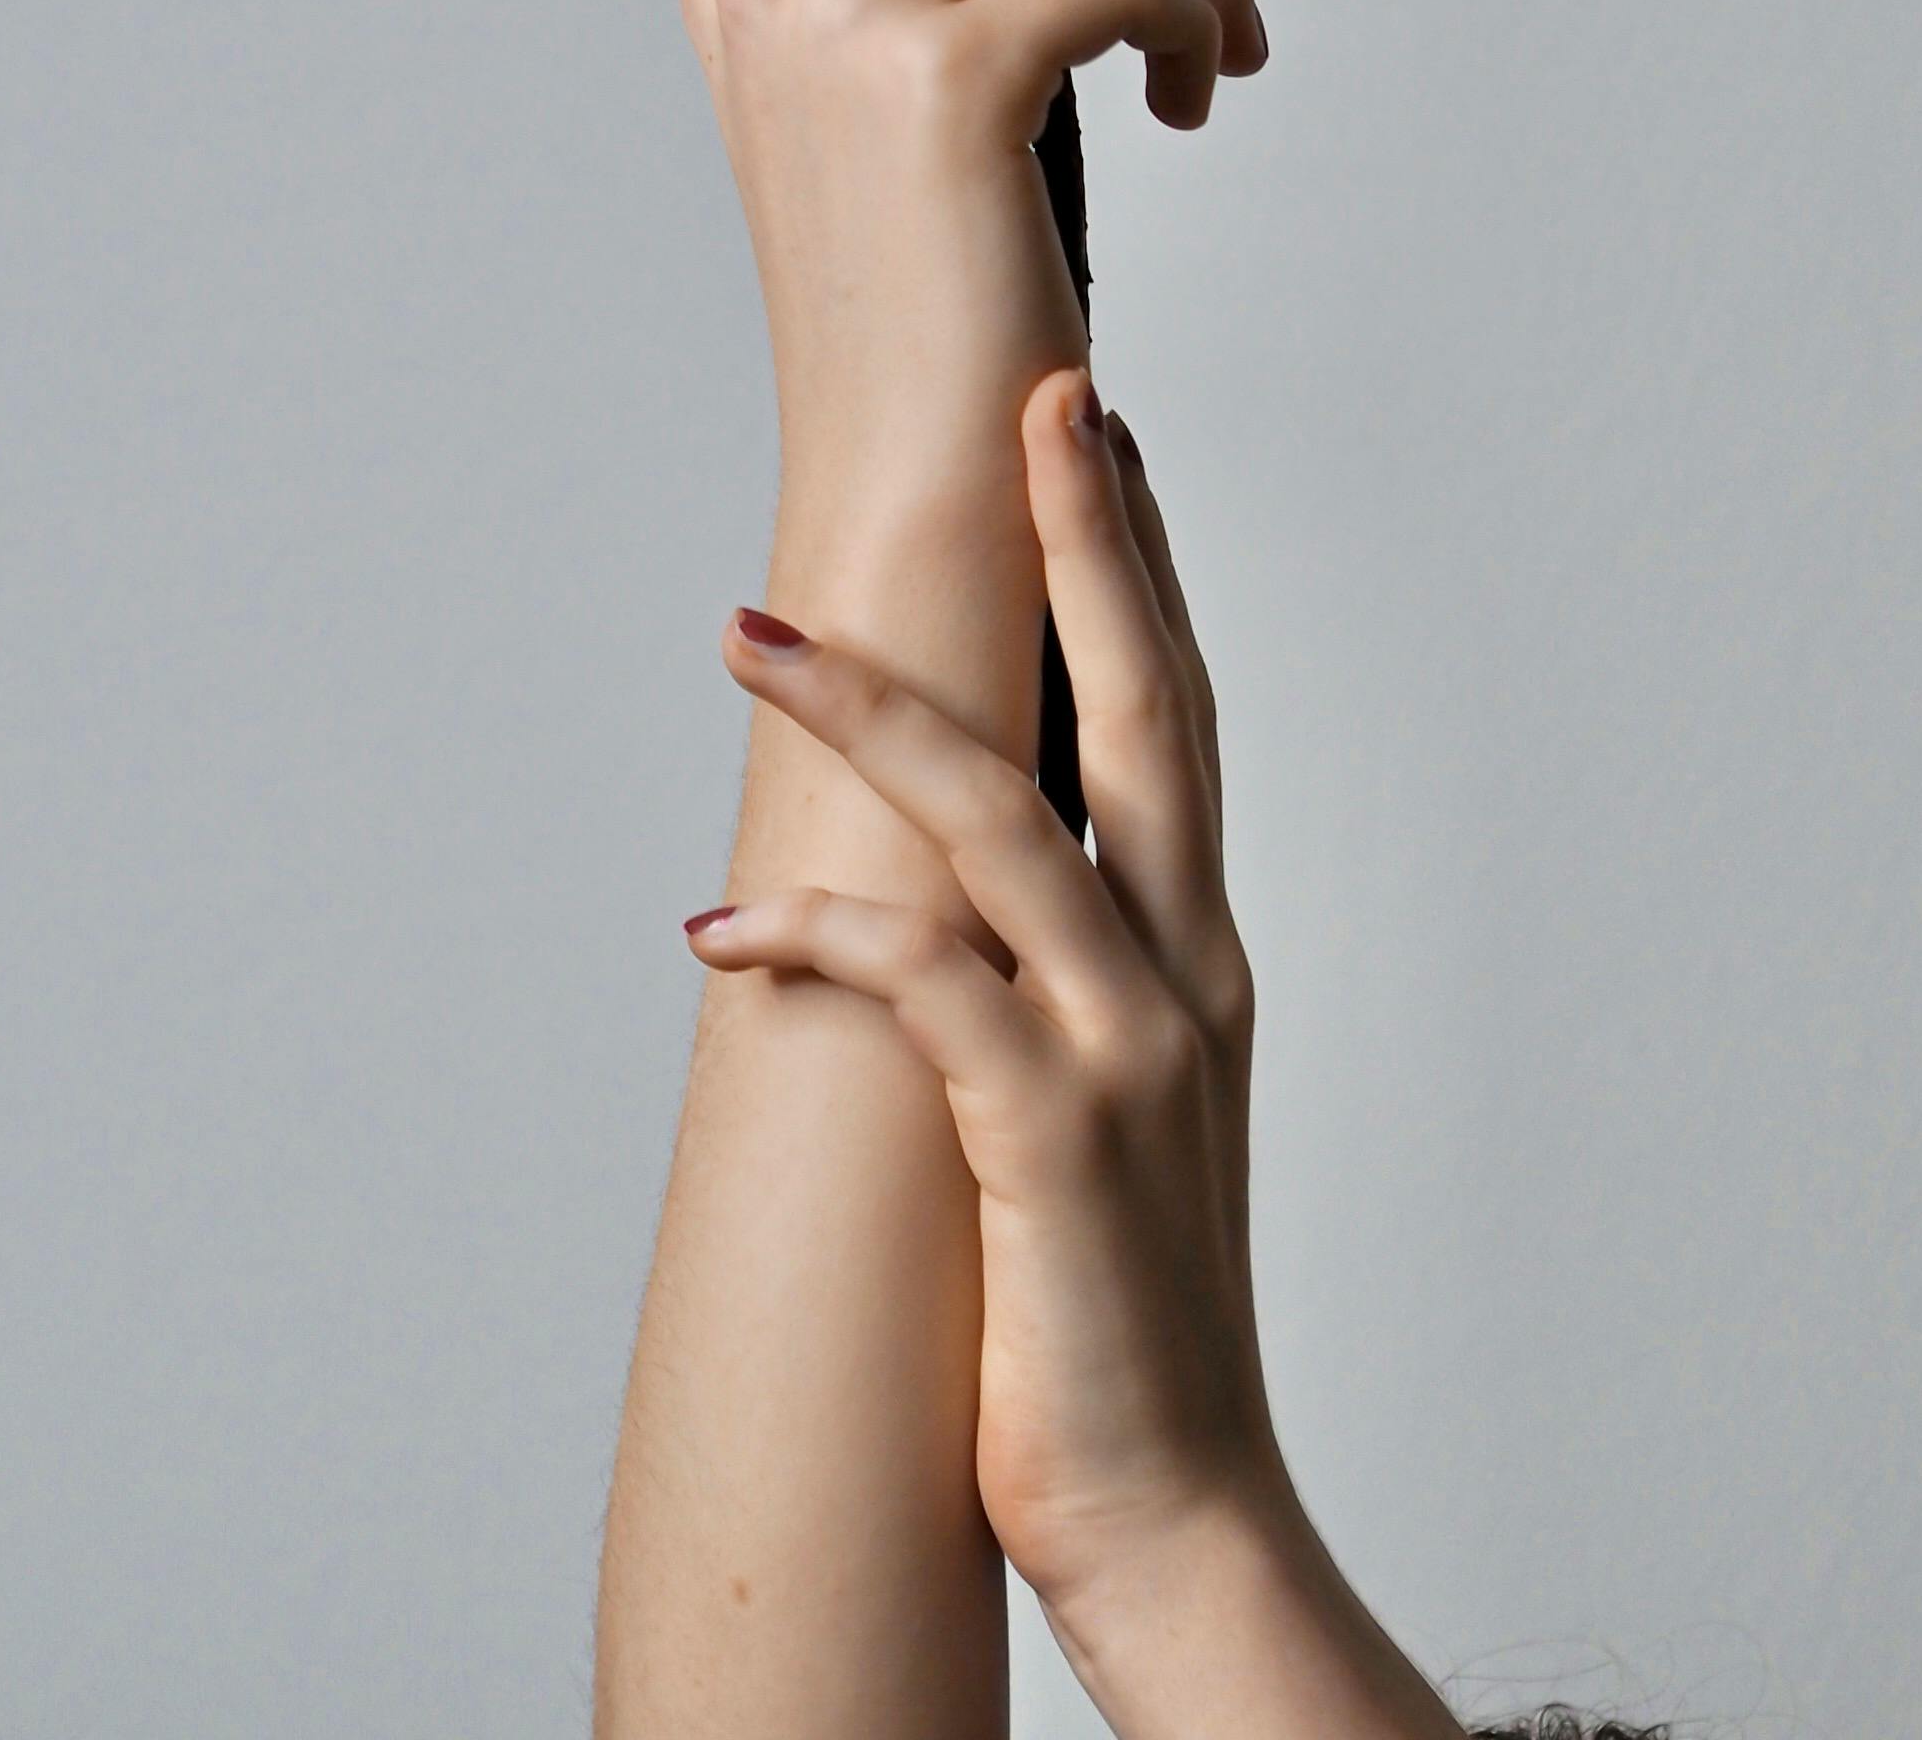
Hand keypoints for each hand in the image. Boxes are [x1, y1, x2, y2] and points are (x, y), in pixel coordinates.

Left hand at [684, 377, 1450, 1739]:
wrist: (1183, 1524)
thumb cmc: (1118, 1327)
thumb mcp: (1108, 1118)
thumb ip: (1063, 991)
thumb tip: (966, 895)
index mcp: (1202, 961)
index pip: (1177, 715)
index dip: (1141, 565)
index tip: (1100, 434)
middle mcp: (1186, 977)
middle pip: (1140, 709)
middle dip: (1088, 541)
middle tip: (1041, 395)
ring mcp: (1127, 1055)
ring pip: (998, 819)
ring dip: (868, 707)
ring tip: (748, 622)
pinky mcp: (1053, 1147)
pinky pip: (925, 994)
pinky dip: (820, 935)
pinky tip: (719, 920)